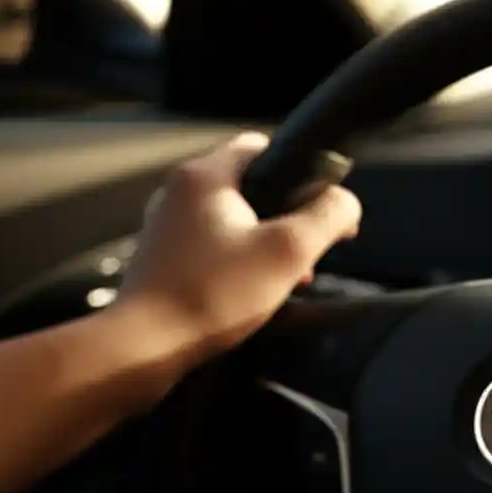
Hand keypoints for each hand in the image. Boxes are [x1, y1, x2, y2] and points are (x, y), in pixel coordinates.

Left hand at [116, 132, 360, 362]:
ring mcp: (166, 224)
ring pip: (233, 219)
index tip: (321, 209)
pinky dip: (238, 260)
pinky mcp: (162, 256)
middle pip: (251, 186)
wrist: (145, 346)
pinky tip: (251, 291)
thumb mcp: (289, 251)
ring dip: (265, 242)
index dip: (301, 173)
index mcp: (205, 176)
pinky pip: (213, 245)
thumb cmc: (215, 294)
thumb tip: (346, 202)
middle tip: (307, 252)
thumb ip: (328, 217)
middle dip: (286, 217)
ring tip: (285, 278)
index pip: (263, 147)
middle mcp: (178, 191)